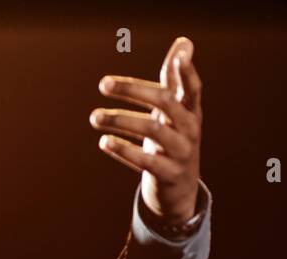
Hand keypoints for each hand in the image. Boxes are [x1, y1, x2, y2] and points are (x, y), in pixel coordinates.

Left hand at [92, 36, 202, 221]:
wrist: (180, 187)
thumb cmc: (173, 138)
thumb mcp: (176, 111)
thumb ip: (174, 79)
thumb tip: (183, 42)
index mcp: (191, 110)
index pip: (192, 87)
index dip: (186, 72)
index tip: (178, 56)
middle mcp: (190, 128)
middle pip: (165, 103)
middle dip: (134, 90)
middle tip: (103, 83)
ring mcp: (181, 152)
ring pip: (153, 131)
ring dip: (121, 120)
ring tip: (95, 116)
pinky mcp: (168, 173)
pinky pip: (145, 161)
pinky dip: (124, 150)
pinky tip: (104, 141)